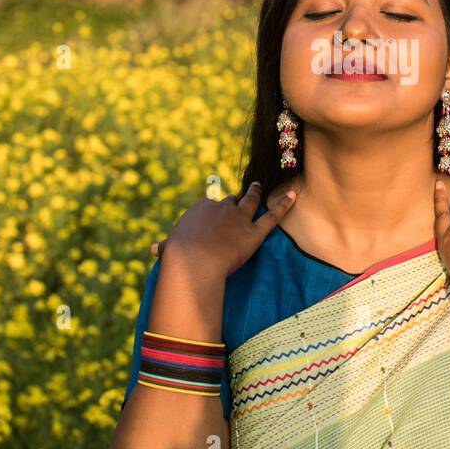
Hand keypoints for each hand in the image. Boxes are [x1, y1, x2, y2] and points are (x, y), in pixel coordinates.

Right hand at [150, 181, 296, 279]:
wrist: (194, 261)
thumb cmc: (178, 257)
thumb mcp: (169, 248)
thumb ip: (166, 246)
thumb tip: (155, 249)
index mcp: (202, 207)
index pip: (211, 206)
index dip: (214, 213)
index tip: (214, 220)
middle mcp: (222, 208)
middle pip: (231, 202)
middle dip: (234, 204)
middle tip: (239, 202)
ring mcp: (239, 219)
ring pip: (250, 201)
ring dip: (255, 193)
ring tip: (259, 186)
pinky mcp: (254, 233)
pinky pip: (272, 216)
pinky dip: (284, 205)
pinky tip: (294, 195)